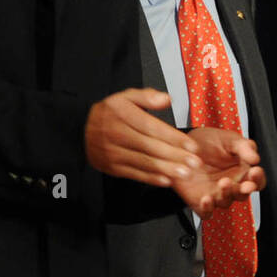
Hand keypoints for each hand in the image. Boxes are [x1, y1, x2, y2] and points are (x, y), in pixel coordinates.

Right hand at [85, 88, 200, 185]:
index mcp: (122, 114)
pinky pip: (134, 174)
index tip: (191, 145)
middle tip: (194, 162)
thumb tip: (166, 99)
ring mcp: (113, 152)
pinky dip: (151, 178)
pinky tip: (166, 180)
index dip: (173, 137)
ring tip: (185, 173)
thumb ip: (147, 96)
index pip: (151, 127)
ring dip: (166, 169)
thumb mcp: (126, 97)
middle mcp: (116, 133)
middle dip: (175, 156)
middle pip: (150, 147)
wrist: (81, 130)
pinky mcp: (112, 167)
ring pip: (144, 162)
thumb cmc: (110, 114)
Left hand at [175, 127, 265, 218]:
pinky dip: (207, 208)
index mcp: (242, 172)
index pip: (256, 181)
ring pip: (226, 202)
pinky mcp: (200, 201)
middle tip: (245, 184)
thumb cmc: (208, 142)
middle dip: (245, 190)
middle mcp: (231, 186)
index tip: (255, 170)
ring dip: (226, 194)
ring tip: (223, 182)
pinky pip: (206, 212)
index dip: (258, 178)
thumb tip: (255, 158)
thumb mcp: (229, 139)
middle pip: (243, 194)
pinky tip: (206, 199)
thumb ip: (244, 147)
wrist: (182, 146)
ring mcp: (216, 194)